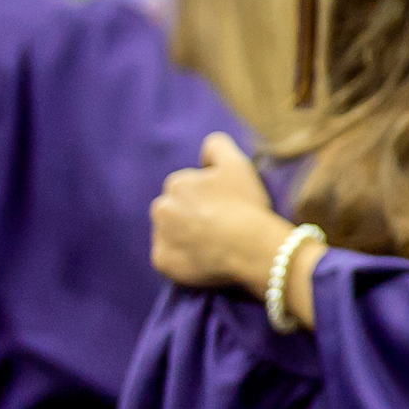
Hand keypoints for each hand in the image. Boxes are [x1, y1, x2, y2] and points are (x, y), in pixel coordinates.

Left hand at [149, 133, 295, 295]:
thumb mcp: (237, 164)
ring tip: (212, 243)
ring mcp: (159, 236)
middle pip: (174, 211)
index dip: (207, 196)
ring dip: (184, 236)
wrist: (248, 246)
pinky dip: (181, 260)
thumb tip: (204, 151)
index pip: (187, 188)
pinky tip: (204, 259)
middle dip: (189, 215)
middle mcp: (160, 208)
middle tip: (218, 225)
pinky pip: (168, 259)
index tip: (224, 205)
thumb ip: (217, 146)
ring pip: (170, 234)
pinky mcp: (161, 261)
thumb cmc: (244, 204)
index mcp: (176, 183)